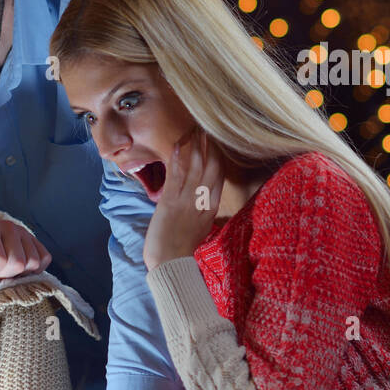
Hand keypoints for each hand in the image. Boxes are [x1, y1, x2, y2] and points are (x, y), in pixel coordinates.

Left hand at [0, 218, 50, 283]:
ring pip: (33, 262)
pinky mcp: (32, 238)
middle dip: (2, 274)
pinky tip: (15, 268)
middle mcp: (6, 226)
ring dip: (17, 272)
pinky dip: (33, 268)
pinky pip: (44, 258)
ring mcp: (21, 231)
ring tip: (0, 269)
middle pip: (18, 262)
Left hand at [143, 130, 223, 270]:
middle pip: (212, 167)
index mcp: (211, 208)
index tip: (218, 142)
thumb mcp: (199, 227)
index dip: (219, 157)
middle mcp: (202, 201)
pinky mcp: (170, 201)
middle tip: (209, 127)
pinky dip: (178, 158)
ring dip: (196, 146)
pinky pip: (177, 175)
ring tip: (195, 128)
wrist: (169, 262)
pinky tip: (179, 143)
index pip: (219, 177)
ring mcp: (187, 200)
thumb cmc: (180, 248)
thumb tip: (202, 196)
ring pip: (196, 167)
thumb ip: (202, 209)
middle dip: (211, 146)